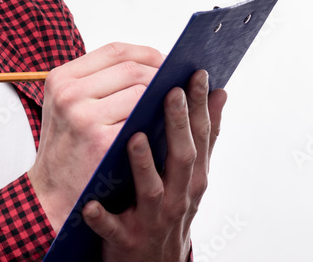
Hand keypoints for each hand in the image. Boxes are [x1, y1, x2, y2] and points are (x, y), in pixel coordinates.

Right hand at [28, 42, 163, 232]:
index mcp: (61, 78)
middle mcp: (69, 93)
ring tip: (178, 104)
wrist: (50, 196)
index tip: (167, 63)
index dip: (147, 54)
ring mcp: (84, 117)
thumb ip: (98, 83)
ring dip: (164, 98)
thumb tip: (149, 65)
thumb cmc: (66, 149)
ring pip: (141, 92)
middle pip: (132, 68)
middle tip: (180, 85)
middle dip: (162, 76)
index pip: (115, 51)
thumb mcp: (67, 107)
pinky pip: (142, 122)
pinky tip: (170, 126)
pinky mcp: (102, 142)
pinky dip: (159, 122)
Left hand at [81, 70, 227, 261]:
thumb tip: (221, 92)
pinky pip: (112, 228)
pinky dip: (102, 218)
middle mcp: (177, 197)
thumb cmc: (166, 208)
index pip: (200, 136)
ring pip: (150, 190)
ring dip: (144, 165)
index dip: (200, 105)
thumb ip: (203, 137)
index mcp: (191, 177)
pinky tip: (91, 205)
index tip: (197, 73)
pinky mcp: (125, 239)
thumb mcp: (190, 175)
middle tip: (170, 91)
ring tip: (134, 138)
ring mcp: (151, 219)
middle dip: (178, 125)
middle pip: (182, 157)